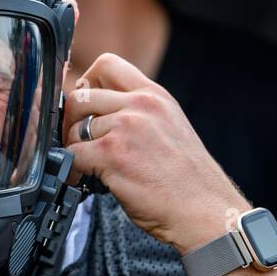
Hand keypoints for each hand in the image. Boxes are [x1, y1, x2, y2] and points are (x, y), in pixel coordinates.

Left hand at [65, 53, 248, 254]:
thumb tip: (102, 117)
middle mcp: (141, 106)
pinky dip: (72, 170)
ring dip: (72, 148)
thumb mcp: (170, 128)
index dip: (86, 82)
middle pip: (80, 94)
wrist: (205, 210)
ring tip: (84, 165)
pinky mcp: (112, 155)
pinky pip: (73, 154)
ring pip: (74, 127)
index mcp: (155, 97)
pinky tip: (82, 180)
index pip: (107, 64)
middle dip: (71, 119)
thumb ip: (140, 115)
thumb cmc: (189, 182)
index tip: (85, 106)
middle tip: (76, 140)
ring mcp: (126, 128)